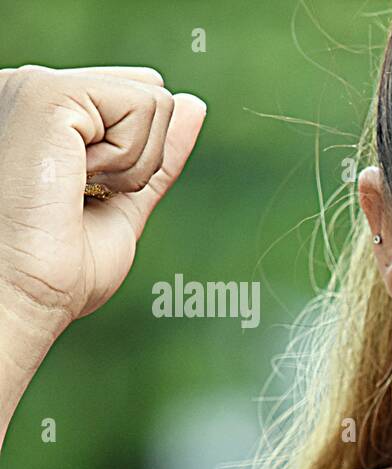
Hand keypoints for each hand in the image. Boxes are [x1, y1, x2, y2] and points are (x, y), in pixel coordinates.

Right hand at [0, 65, 204, 343]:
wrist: (25, 291)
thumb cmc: (58, 265)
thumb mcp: (125, 201)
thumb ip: (157, 155)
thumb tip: (195, 105)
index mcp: (45, 112)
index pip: (135, 97)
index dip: (140, 155)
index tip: (89, 195)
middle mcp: (33, 87)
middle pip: (153, 92)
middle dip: (142, 158)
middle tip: (84, 194)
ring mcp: (36, 84)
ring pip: (156, 100)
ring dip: (133, 165)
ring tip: (75, 188)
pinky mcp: (47, 91)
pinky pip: (144, 107)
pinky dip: (127, 160)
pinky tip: (75, 177)